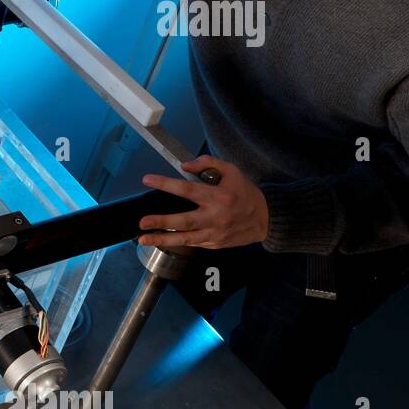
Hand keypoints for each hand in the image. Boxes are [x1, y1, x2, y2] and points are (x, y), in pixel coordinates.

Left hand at [138, 155, 268, 248]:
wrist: (266, 219)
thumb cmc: (245, 192)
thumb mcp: (232, 171)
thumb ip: (208, 164)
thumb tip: (184, 166)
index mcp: (219, 197)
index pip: (188, 189)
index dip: (166, 184)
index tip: (148, 180)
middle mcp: (216, 217)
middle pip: (184, 221)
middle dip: (162, 222)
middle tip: (143, 222)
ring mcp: (215, 233)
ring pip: (185, 239)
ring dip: (163, 240)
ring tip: (143, 239)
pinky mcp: (215, 244)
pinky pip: (193, 243)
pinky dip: (177, 241)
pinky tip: (162, 240)